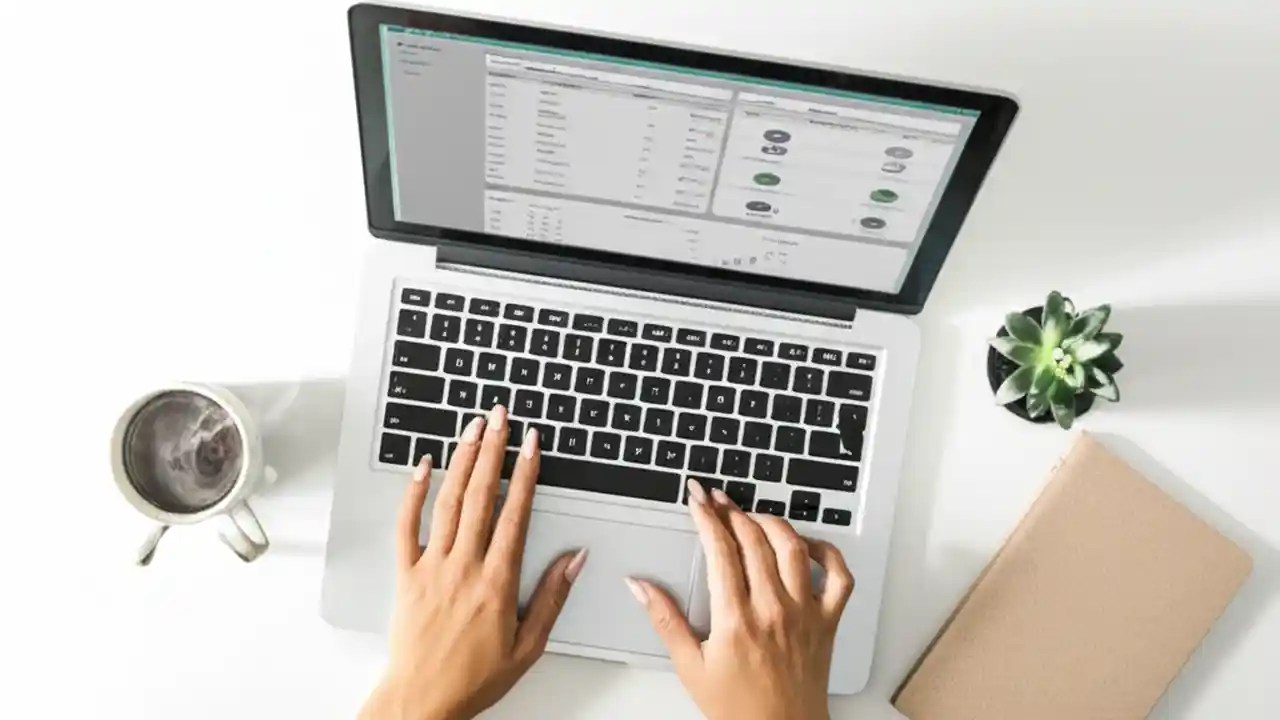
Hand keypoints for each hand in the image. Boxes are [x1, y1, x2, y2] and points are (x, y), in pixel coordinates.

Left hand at [360, 406, 586, 719]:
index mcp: (497, 582)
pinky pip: (406, 525)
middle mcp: (463, 567)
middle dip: (492, 450)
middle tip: (501, 417)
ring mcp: (431, 567)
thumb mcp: (528, 646)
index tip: (531, 444)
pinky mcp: (405, 574)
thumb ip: (552, 597)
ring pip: (447, 502)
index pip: (515, 514)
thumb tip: (574, 558)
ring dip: (461, 460)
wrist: (421, 701)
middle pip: (480, 496)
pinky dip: (413, 493)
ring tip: (472, 428)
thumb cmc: (474, 679)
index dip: (525, 474)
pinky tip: (423, 466)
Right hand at [627, 481, 853, 719]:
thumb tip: (639, 586)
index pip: (720, 550)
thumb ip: (664, 620)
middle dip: (732, 510)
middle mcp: (773, 609)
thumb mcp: (690, 666)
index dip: (706, 517)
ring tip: (752, 516)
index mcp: (736, 619)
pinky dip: (825, 551)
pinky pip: (838, 575)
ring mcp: (805, 612)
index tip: (697, 499)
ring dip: (770, 522)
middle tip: (717, 499)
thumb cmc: (737, 708)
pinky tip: (805, 545)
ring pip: (793, 547)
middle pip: (754, 540)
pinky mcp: (827, 621)